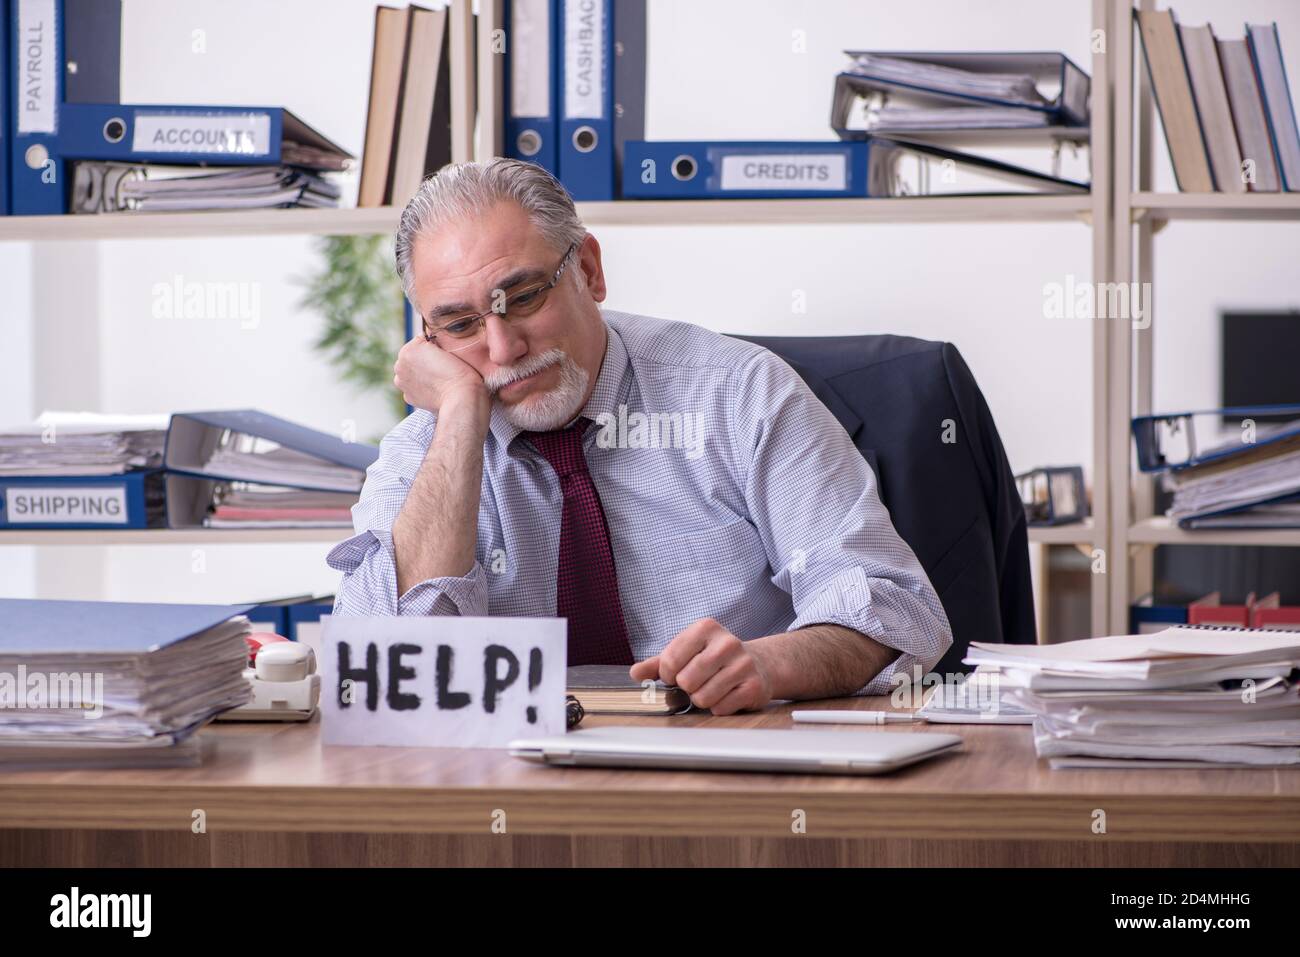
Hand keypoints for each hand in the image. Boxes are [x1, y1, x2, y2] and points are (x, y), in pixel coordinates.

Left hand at [393, 335, 486, 413]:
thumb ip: (430, 343)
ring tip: (438, 379)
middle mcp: (399, 366)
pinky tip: (435, 389)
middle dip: (423, 360)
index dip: (434, 346)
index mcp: (407, 350)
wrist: (460, 398)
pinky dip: (422, 387)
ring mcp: (402, 383)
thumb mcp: (445, 346)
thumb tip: (427, 344)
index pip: (420, 341)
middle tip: (441, 367)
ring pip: (411, 373)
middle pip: (413, 357)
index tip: (443, 354)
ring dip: (421, 373)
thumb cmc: (457, 371)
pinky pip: (414, 387)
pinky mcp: (408, 397)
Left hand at [630, 618, 772, 715]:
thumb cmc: (714, 659)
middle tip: (697, 682)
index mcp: (705, 628)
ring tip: (711, 688)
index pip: (670, 661)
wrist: (759, 664)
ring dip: (702, 699)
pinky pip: (720, 708)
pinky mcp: (754, 686)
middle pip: (686, 681)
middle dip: (687, 688)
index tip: (676, 675)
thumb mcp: (685, 653)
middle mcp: (726, 643)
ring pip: (702, 697)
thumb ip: (658, 663)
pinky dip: (718, 707)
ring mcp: (743, 664)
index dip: (668, 675)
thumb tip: (636, 673)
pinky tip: (726, 695)